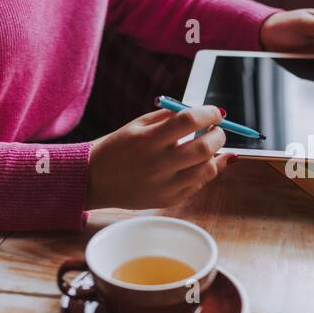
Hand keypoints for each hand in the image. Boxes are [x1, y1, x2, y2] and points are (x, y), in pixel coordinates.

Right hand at [85, 104, 233, 210]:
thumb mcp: (137, 125)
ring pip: (207, 170)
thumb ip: (168, 117)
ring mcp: (164, 185)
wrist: (95, 179)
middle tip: (217, 130)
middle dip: (218, 135)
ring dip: (215, 155)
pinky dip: (205, 171)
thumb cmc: (118, 147)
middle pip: (203, 148)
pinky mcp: (168, 200)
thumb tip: (201, 112)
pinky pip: (198, 185)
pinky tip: (202, 163)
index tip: (216, 112)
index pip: (188, 121)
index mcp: (148, 139)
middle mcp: (158, 164)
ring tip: (209, 147)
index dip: (208, 113)